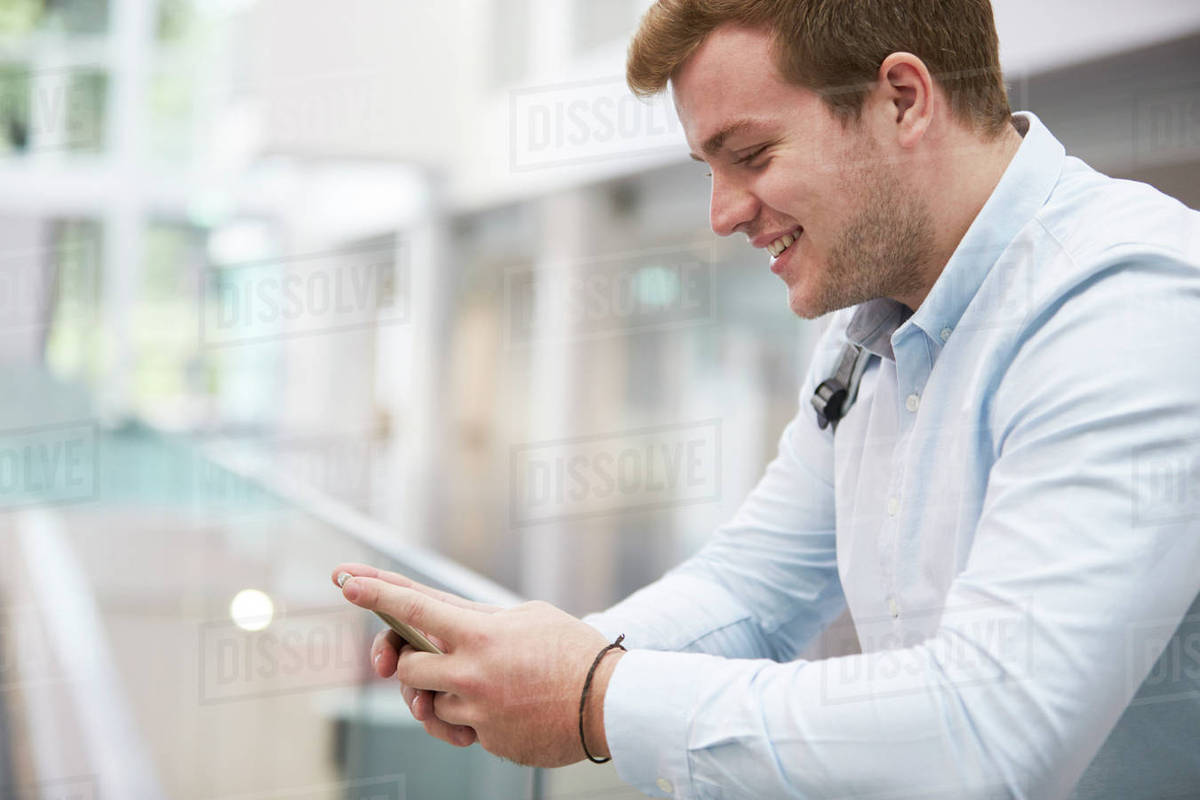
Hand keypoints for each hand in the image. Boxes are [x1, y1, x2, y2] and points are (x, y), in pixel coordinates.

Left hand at [333, 564, 618, 766]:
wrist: (610, 702)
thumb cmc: (572, 651)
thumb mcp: (526, 617)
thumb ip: (479, 620)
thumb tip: (440, 624)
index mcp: (481, 632)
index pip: (415, 607)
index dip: (376, 592)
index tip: (345, 580)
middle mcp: (471, 672)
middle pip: (408, 669)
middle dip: (410, 665)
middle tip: (422, 659)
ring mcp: (477, 711)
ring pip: (430, 705)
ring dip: (446, 696)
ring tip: (486, 686)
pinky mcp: (488, 741)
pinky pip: (459, 731)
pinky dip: (472, 720)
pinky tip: (505, 709)